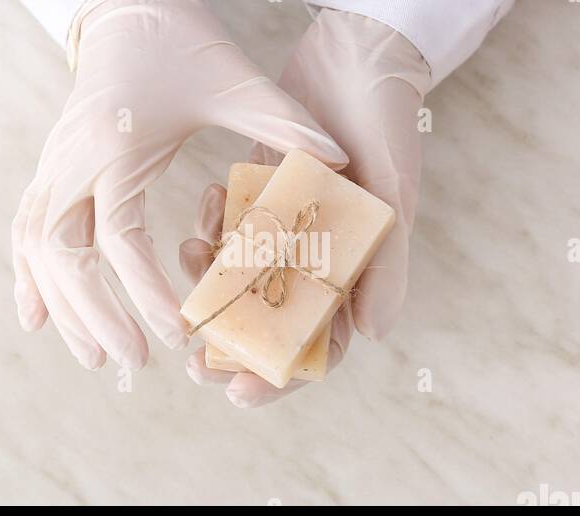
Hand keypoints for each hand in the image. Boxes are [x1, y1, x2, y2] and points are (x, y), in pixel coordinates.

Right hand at [12, 0, 346, 370]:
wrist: (130, 11)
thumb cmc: (183, 45)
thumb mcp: (235, 81)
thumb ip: (283, 122)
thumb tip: (336, 163)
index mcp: (116, 146)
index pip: (119, 237)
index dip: (145, 292)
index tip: (178, 333)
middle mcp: (73, 160)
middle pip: (62, 255)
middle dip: (94, 315)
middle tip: (130, 365)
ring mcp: (54, 164)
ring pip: (35, 248)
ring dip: (60, 306)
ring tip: (92, 359)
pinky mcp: (50, 168)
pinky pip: (25, 231)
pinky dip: (28, 278)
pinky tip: (35, 318)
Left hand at [178, 9, 429, 406]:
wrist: (359, 58)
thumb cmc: (388, 130)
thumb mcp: (392, 201)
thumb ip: (383, 268)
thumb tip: (372, 337)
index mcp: (356, 275)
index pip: (319, 347)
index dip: (281, 378)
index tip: (239, 392)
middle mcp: (320, 261)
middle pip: (271, 326)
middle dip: (231, 347)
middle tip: (192, 362)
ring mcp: (289, 231)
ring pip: (240, 280)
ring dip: (210, 282)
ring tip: (187, 260)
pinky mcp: (262, 197)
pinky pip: (228, 230)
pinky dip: (211, 226)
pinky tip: (205, 207)